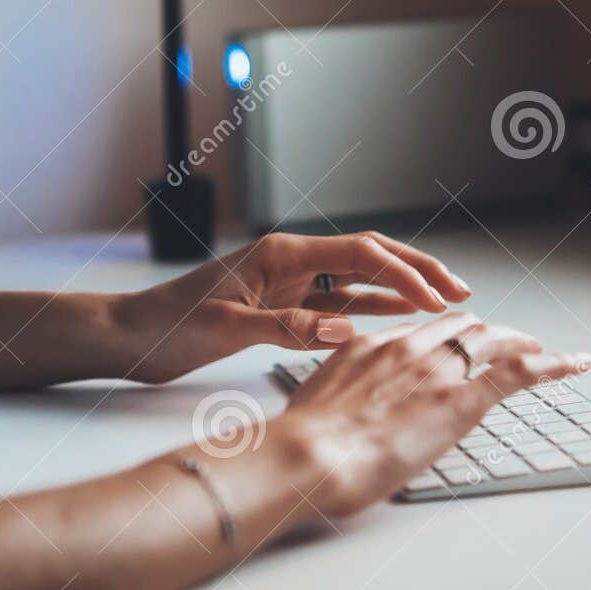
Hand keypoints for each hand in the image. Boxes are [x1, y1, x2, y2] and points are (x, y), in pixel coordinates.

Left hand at [112, 232, 471, 382]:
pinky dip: (371, 312)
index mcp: (281, 254)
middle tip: (458, 291)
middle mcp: (291, 263)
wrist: (132, 336)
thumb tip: (346, 332)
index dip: (404, 273)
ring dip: (400, 292)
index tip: (436, 297)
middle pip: (369, 258)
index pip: (360, 253)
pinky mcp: (283, 308)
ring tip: (442, 305)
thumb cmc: (169, 324)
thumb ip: (288, 328)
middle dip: (416, 271)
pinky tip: (397, 320)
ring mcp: (289, 285)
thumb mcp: (227, 326)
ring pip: (359, 282)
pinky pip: (339, 306)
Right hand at [274, 313, 590, 516]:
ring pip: (493, 341)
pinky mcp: (463, 398)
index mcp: (368, 348)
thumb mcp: (316, 410)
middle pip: (461, 327)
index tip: (457, 343)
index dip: (446, 336)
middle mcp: (407, 348)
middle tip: (510, 345)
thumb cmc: (301, 446)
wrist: (309, 454)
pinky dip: (551, 364)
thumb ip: (339, 404)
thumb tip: (343, 421)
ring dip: (521, 344)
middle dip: (489, 334)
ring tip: (543, 352)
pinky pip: (519, 372)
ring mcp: (438, 370)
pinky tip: (572, 364)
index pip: (420, 331)